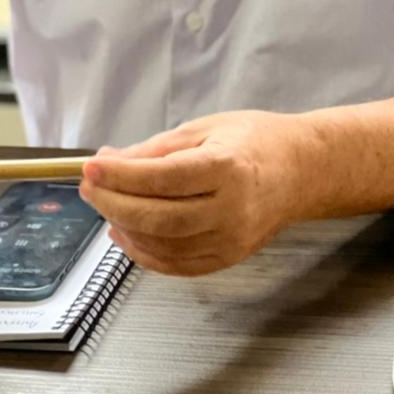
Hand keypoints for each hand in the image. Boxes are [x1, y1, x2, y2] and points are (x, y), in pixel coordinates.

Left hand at [79, 111, 315, 275]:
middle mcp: (232, 208)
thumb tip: (110, 163)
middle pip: (159, 217)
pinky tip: (127, 233)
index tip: (92, 167)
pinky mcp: (229, 257)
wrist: (303, 170)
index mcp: (228, 167)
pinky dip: (144, 252)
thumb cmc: (256, 141)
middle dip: (114, 204)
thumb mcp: (206, 129)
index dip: (121, 175)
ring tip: (107, 206)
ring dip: (125, 228)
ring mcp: (232, 239)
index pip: (163, 178)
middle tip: (91, 187)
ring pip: (163, 245)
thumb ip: (157, 148)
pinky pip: (177, 264)